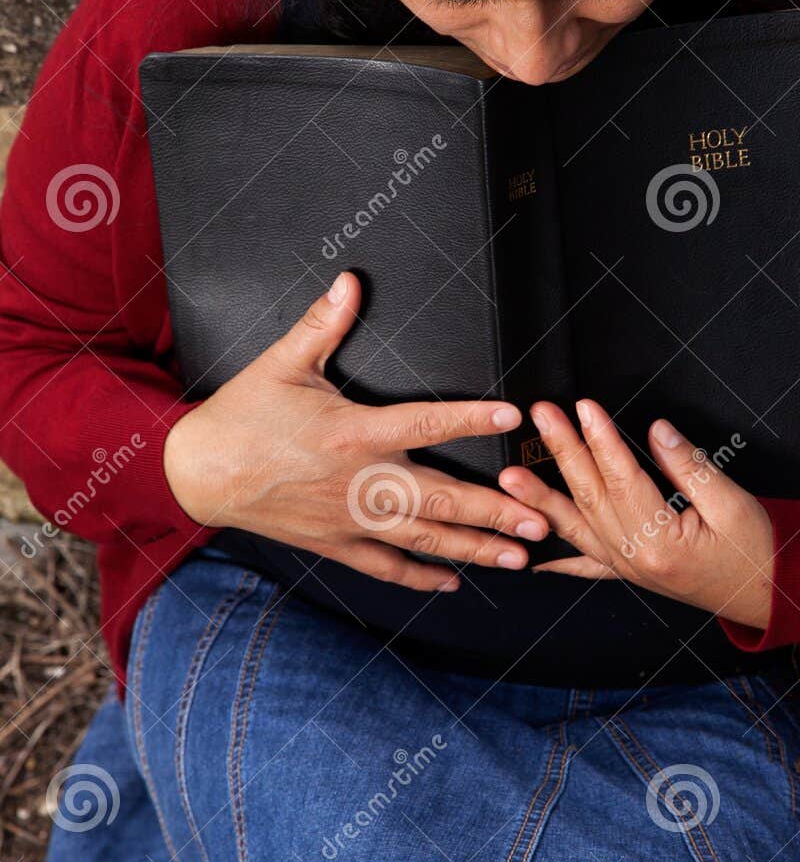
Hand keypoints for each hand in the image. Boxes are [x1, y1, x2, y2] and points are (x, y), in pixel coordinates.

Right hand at [163, 273, 547, 591]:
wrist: (197, 474)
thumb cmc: (242, 414)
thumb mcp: (282, 363)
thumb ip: (322, 324)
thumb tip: (350, 280)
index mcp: (354, 432)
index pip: (424, 420)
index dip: (469, 416)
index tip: (511, 416)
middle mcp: (360, 482)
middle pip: (441, 499)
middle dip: (494, 511)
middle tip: (539, 520)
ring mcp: (350, 519)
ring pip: (424, 539)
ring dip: (475, 549)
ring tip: (518, 557)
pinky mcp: (335, 544)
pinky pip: (386, 567)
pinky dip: (421, 577)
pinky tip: (454, 582)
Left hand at [498, 399, 773, 629]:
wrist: (768, 596)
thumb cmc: (757, 552)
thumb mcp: (734, 504)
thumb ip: (690, 467)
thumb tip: (657, 432)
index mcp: (662, 542)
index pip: (623, 479)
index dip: (600, 439)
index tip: (583, 408)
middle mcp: (635, 558)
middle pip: (590, 495)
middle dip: (562, 451)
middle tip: (540, 416)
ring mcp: (628, 568)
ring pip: (576, 527)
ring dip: (542, 498)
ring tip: (511, 474)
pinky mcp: (630, 572)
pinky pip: (586, 564)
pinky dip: (558, 558)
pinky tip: (532, 555)